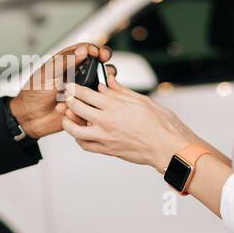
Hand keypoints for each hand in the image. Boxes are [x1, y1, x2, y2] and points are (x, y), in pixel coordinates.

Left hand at [9, 42, 111, 138]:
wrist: (29, 117)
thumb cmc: (34, 92)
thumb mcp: (48, 73)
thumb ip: (65, 61)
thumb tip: (83, 50)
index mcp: (68, 63)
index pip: (87, 51)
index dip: (95, 50)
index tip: (98, 53)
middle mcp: (78, 76)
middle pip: (100, 68)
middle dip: (106, 68)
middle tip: (107, 68)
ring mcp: (82, 91)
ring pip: (101, 87)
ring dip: (101, 87)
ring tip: (95, 89)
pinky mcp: (84, 107)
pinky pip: (94, 105)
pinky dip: (90, 104)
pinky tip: (77, 106)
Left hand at [60, 64, 201, 171]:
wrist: (166, 148)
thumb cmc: (160, 125)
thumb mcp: (142, 101)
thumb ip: (121, 91)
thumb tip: (109, 82)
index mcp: (115, 107)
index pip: (86, 93)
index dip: (75, 88)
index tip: (71, 85)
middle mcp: (107, 122)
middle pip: (76, 108)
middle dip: (68, 100)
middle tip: (67, 96)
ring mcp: (105, 138)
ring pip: (75, 130)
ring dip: (68, 121)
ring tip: (68, 115)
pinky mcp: (107, 150)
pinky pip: (85, 145)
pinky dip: (79, 138)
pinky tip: (81, 132)